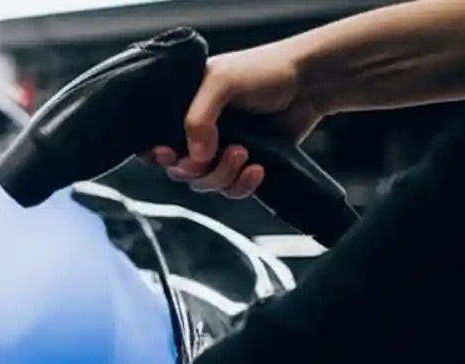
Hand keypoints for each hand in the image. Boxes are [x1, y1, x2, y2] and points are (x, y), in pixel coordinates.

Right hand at [142, 42, 324, 198]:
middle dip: (197, 169)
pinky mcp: (244, 167)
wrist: (310, 83)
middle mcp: (199, 133)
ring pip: (205, 184)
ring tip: (245, 154)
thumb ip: (197, 117)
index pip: (155, 140)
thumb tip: (192, 156)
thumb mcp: (221, 81)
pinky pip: (231, 191)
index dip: (156, 155)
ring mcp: (221, 152)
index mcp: (184, 109)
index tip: (168, 153)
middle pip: (179, 170)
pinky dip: (242, 185)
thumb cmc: (265, 71)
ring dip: (223, 175)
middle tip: (220, 151)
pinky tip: (258, 169)